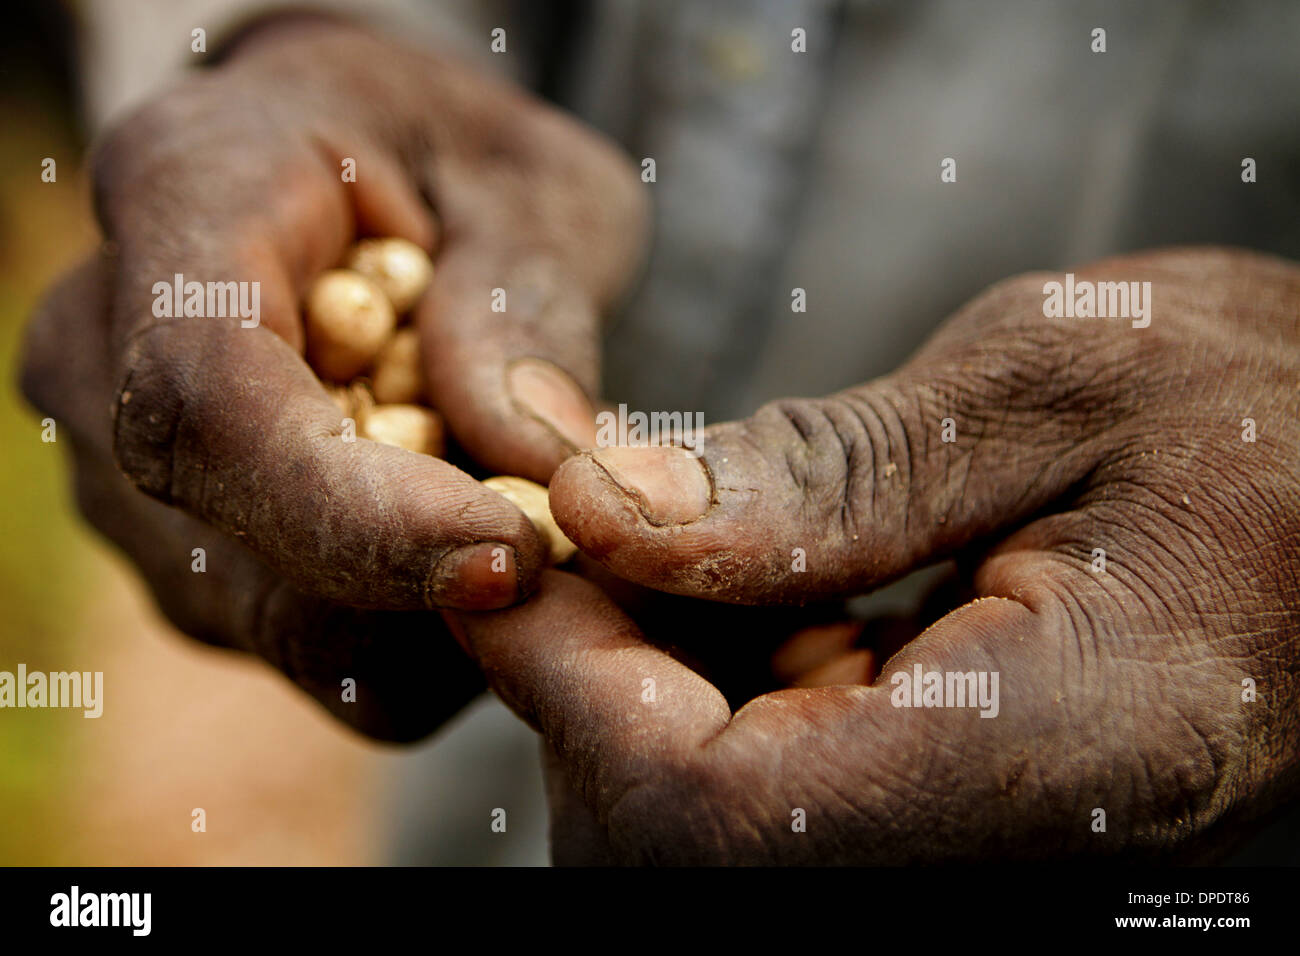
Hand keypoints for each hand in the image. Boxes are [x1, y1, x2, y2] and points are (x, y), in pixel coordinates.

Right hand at [20, 17, 645, 736]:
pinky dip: (427, 633)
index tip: (510, 556)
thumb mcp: (535, 188)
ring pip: (284, 623)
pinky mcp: (192, 559)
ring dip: (440, 614)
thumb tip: (542, 469)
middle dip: (428, 582)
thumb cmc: (462, 162)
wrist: (386, 176)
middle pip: (237, 544)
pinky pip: (318, 650)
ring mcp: (133, 471)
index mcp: (183, 196)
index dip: (355, 509)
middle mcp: (109, 350)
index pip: (211, 399)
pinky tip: (484, 548)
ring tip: (537, 521)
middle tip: (576, 548)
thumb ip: (525, 309)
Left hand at [464, 248, 1299, 859]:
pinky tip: (764, 592)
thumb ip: (822, 472)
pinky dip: (722, 700)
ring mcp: (991, 852)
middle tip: (598, 529)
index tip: (523, 554)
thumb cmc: (1270, 409)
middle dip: (597, 691)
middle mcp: (1018, 852)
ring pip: (722, 841)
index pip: (722, 816)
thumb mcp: (1052, 385)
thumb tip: (604, 510)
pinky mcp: (964, 823)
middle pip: (693, 854)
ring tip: (690, 542)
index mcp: (1064, 756)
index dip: (577, 690)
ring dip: (651, 691)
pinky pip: (786, 807)